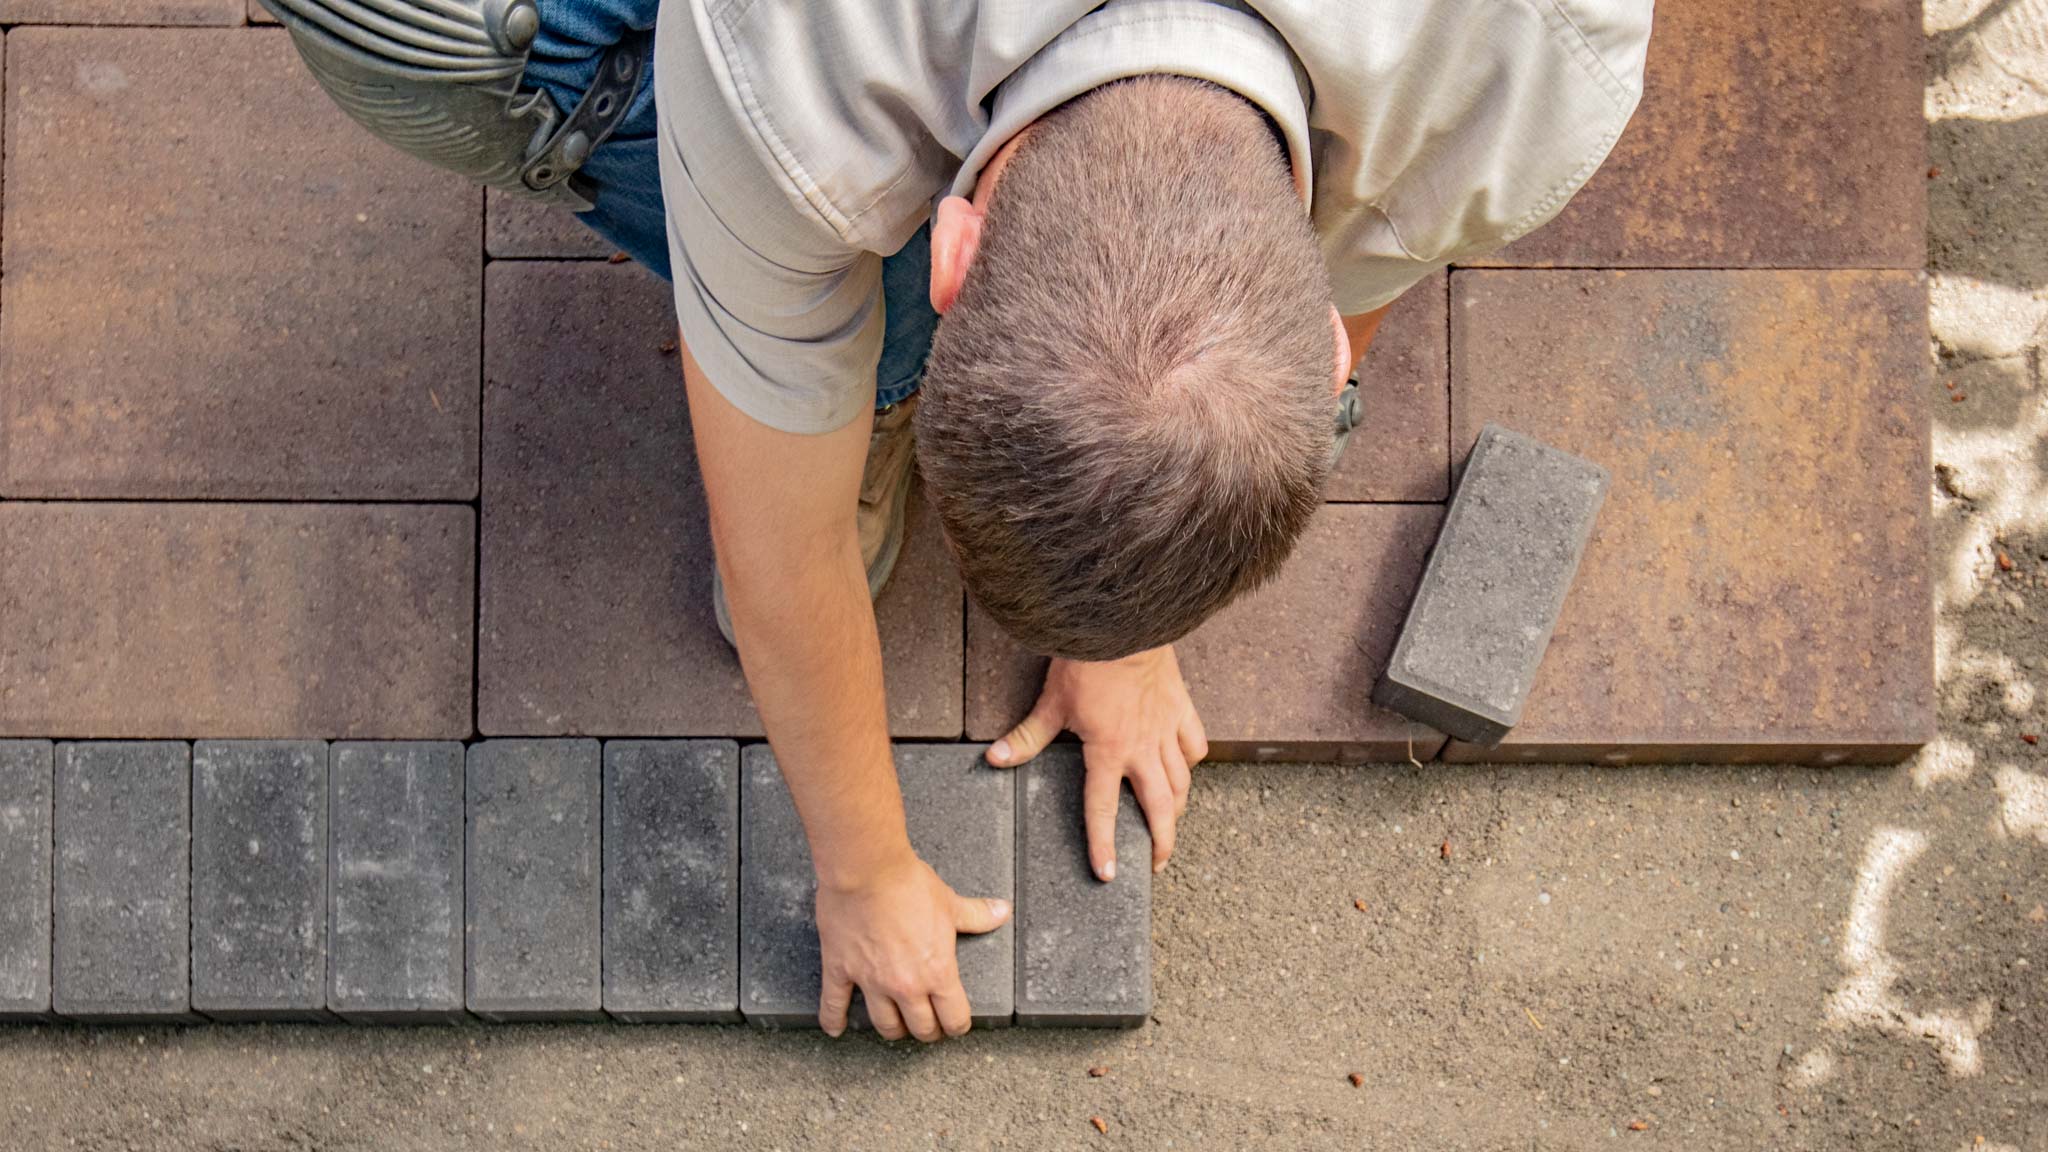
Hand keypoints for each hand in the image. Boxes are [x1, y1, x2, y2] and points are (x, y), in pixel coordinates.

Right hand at [814, 848, 1009, 1040]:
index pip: (953, 1019)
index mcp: (937, 972)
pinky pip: (833, 1004)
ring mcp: (870, 981)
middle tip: (928, 1027)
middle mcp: (905, 985)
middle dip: (927, 1031)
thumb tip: (1002, 911)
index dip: (957, 1025)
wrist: (867, 870)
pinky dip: (833, 1020)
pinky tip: (835, 1029)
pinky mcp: (840, 970)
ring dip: (893, 1030)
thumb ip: (976, 914)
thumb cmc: (909, 885)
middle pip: (920, 1028)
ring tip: (896, 1028)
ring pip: (884, 1024)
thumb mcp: (949, 902)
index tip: (955, 1024)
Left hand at [987, 645, 1206, 877]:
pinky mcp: (1182, 708)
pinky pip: (1196, 744)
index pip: (1103, 809)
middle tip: (1156, 864)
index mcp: (1108, 751)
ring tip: (1171, 826)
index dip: (1104, 844)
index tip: (1107, 874)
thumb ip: (1027, 736)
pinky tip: (1186, 769)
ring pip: (1181, 781)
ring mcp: (1167, 729)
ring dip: (1177, 809)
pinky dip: (1192, 761)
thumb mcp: (1051, 701)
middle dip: (1160, 841)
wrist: (1124, 624)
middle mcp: (1143, 748)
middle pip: (1159, 807)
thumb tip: (994, 758)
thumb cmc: (1087, 661)